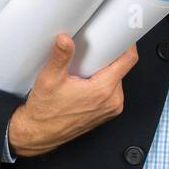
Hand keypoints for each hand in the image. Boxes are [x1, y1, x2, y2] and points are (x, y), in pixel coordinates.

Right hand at [6, 34, 137, 157]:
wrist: (40, 132)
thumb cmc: (45, 111)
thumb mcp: (49, 79)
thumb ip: (60, 57)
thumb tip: (65, 39)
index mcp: (104, 90)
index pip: (128, 61)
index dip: (127, 45)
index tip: (122, 35)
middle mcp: (113, 101)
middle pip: (121, 69)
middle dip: (109, 58)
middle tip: (92, 54)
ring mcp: (112, 108)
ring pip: (116, 80)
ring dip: (105, 72)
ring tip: (85, 71)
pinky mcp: (108, 112)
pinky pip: (112, 91)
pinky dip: (103, 83)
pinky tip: (86, 82)